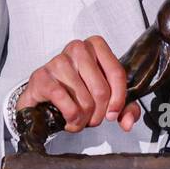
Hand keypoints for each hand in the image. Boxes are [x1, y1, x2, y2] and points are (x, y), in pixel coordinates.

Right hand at [17, 36, 141, 133]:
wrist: (42, 97)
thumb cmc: (74, 92)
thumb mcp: (104, 98)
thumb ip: (124, 108)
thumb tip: (127, 122)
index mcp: (95, 46)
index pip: (117, 73)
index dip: (119, 99)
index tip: (113, 113)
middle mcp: (77, 48)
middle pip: (101, 90)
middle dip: (98, 114)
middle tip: (91, 120)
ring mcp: (58, 61)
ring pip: (85, 101)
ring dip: (83, 120)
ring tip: (77, 120)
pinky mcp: (42, 77)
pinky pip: (68, 105)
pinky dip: (71, 120)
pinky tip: (67, 120)